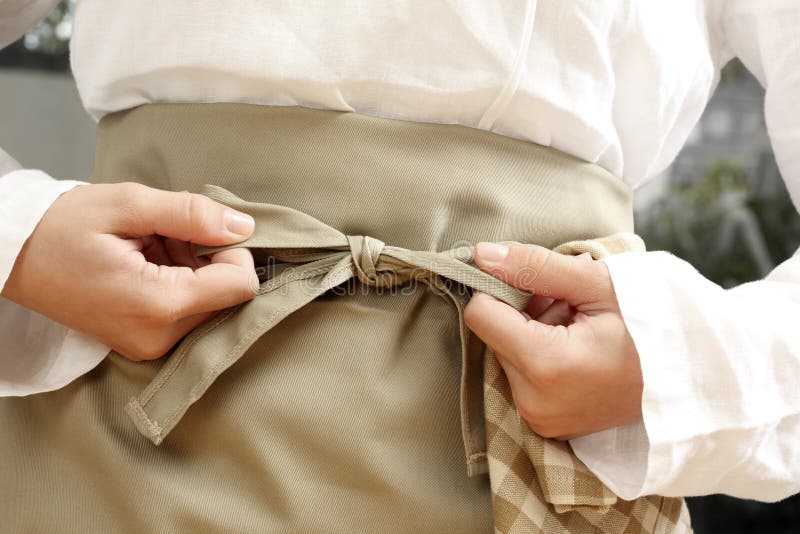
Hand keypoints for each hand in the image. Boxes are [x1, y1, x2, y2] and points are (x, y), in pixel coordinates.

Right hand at [2, 182, 258, 360]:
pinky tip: (147, 264)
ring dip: (194, 271)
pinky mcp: (144, 345)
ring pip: (210, 305)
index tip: (203, 228)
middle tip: (167, 236)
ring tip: (151, 248)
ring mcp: (151, 346)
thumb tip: (244, 227)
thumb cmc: (61, 227)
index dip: (234, 251)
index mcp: (158, 305)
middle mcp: (159, 337)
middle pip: (228, 298)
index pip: (241, 286)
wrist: (11, 258)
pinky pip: (187, 314)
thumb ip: (192, 215)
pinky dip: (179, 285)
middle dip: (210, 260)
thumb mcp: (128, 205)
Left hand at [463, 242, 642, 439]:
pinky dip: (538, 359)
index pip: (481, 314)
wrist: (694, 376)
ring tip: (578, 330)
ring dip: (530, 335)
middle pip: (493, 335)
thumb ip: (533, 266)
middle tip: (570, 309)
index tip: (536, 283)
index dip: (501, 289)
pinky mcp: (547, 427)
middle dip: (522, 314)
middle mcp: (534, 401)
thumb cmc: (652, 323)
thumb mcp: (596, 283)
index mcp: (546, 365)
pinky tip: (575, 351)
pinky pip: (520, 379)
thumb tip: (480, 254)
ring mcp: (541, 420)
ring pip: (505, 355)